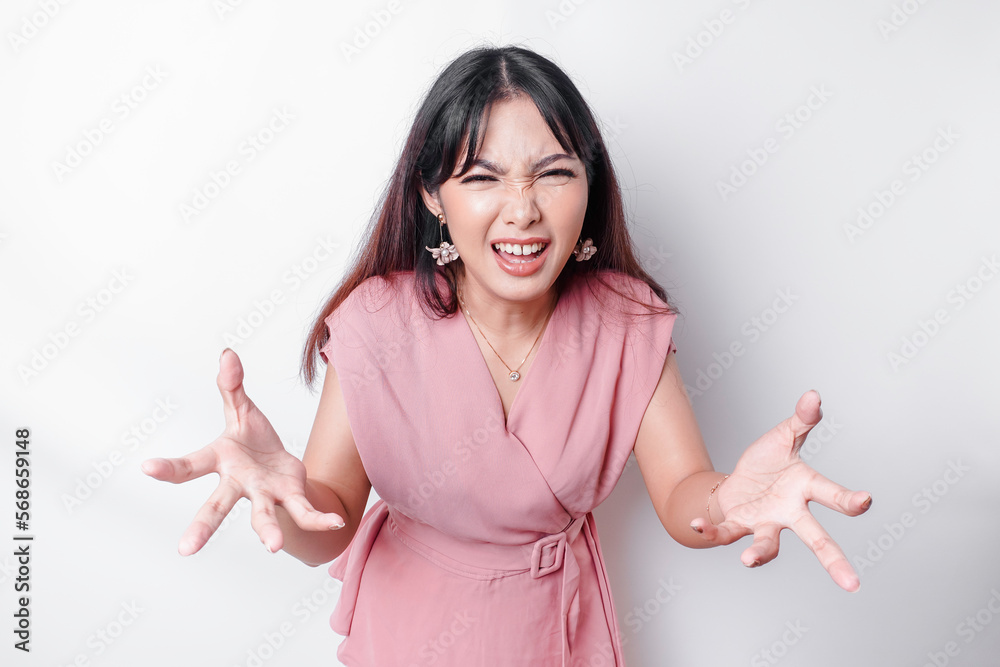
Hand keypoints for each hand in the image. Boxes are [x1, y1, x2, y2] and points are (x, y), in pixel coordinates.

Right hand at [141, 348, 345, 555]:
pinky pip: (305, 511)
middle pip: (217, 506)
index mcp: (220, 460)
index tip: (147, 467)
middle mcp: (238, 484)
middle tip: (185, 550)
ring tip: (273, 547)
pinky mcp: (290, 498)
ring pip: (261, 517)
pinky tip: (337, 522)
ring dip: (268, 531)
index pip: (190, 466)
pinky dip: (320, 519)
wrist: (279, 464)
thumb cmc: (251, 439)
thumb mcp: (242, 409)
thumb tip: (227, 354)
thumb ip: (232, 385)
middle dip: (202, 527)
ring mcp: (263, 495)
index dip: (169, 467)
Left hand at [690, 390, 871, 591]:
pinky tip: (696, 526)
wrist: (739, 482)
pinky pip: (725, 533)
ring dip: (760, 553)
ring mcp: (765, 523)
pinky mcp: (738, 525)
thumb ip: (800, 420)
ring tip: (749, 560)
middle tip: (851, 584)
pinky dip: (710, 531)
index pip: (831, 494)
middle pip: (815, 538)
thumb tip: (813, 395)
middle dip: (832, 560)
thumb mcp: (783, 437)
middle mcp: (790, 512)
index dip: (849, 500)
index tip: (865, 501)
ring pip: (768, 545)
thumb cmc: (769, 463)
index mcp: (805, 488)